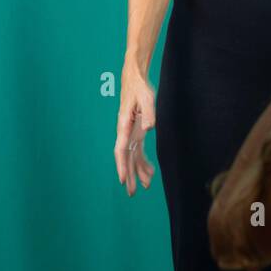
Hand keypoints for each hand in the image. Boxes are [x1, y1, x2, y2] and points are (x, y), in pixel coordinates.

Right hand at [114, 65, 155, 194]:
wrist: (135, 78)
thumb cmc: (140, 88)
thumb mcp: (147, 98)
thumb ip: (149, 113)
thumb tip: (149, 128)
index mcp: (124, 126)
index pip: (121, 150)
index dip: (122, 165)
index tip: (123, 179)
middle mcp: (125, 132)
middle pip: (125, 158)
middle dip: (128, 175)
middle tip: (132, 193)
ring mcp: (130, 132)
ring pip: (132, 157)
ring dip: (137, 171)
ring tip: (145, 186)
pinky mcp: (136, 131)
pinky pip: (138, 151)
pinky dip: (143, 162)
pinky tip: (149, 172)